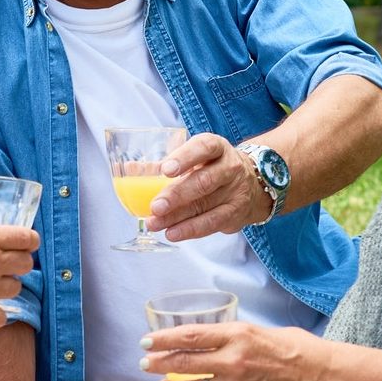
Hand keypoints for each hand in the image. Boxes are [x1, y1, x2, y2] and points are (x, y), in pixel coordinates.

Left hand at [140, 322, 325, 380]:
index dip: (163, 340)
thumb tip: (201, 340)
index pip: (189, 336)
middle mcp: (232, 359)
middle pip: (183, 362)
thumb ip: (228, 336)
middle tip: (144, 364)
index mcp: (237, 335)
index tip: (146, 342)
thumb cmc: (292, 347)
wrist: (317, 375)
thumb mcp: (257, 330)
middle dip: (158, 364)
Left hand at [145, 133, 272, 240]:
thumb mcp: (192, 160)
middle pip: (203, 181)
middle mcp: (229, 167)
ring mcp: (235, 191)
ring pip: (205, 205)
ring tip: (154, 224)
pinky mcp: (235, 213)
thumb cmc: (210, 168)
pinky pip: (211, 223)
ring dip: (177, 217)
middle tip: (154, 206)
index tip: (165, 169)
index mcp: (216, 147)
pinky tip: (172, 233)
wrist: (251, 183)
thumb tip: (130, 169)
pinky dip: (190, 230)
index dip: (185, 158)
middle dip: (176, 196)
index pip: (204, 147)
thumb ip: (161, 165)